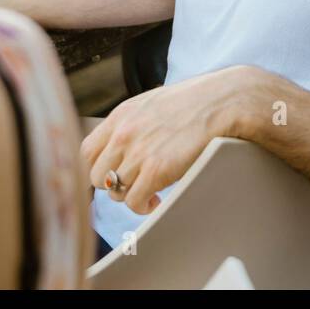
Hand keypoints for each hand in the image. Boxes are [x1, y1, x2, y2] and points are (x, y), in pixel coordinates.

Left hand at [80, 65, 259, 214]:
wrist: (223, 102)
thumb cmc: (195, 103)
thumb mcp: (151, 105)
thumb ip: (131, 124)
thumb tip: (120, 148)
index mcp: (121, 116)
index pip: (85, 151)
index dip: (96, 168)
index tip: (111, 177)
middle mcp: (123, 133)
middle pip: (96, 175)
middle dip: (113, 185)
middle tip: (134, 185)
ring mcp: (138, 152)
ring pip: (115, 192)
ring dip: (132, 196)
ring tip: (150, 191)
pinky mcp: (157, 170)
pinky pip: (134, 202)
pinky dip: (144, 206)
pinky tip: (157, 200)